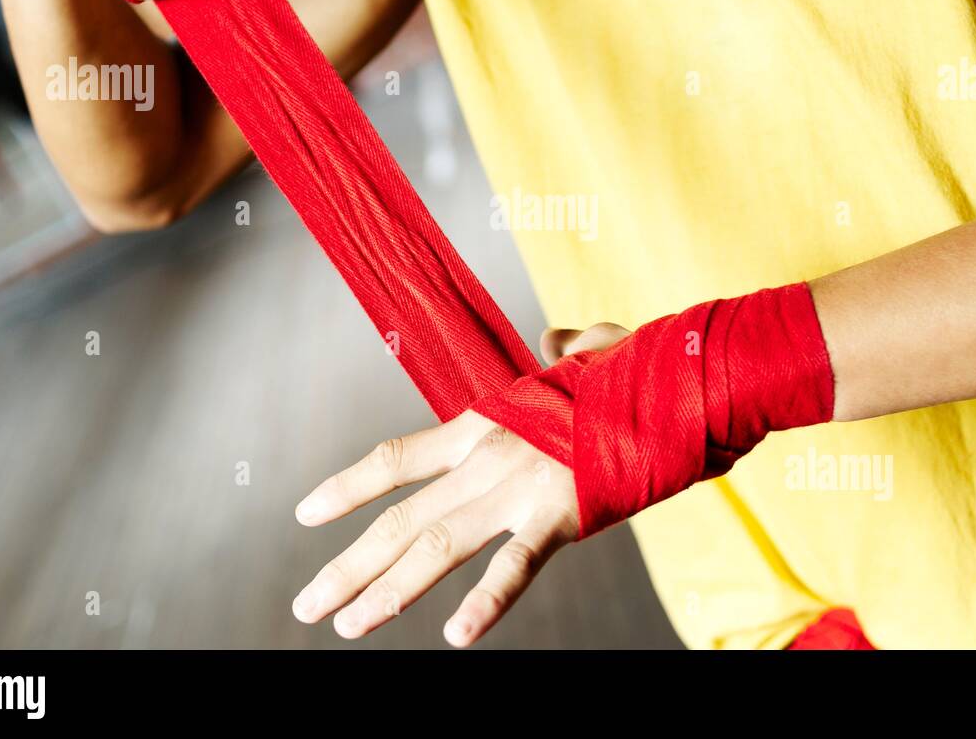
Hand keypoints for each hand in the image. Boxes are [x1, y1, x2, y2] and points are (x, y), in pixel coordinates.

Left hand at [292, 321, 630, 645]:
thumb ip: (559, 349)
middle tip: (307, 605)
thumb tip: (556, 339)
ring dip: (386, 591)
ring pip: (436, 545)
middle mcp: (487, 456)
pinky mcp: (561, 513)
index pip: (396, 459)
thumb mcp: (581, 352)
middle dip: (348, 566)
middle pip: (400, 517)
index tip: (305, 514)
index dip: (346, 488)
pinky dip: (486, 603)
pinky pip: (516, 566)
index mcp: (483, 422)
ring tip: (347, 626)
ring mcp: (519, 486)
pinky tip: (456, 637)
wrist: (670, 378)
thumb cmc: (633, 369)